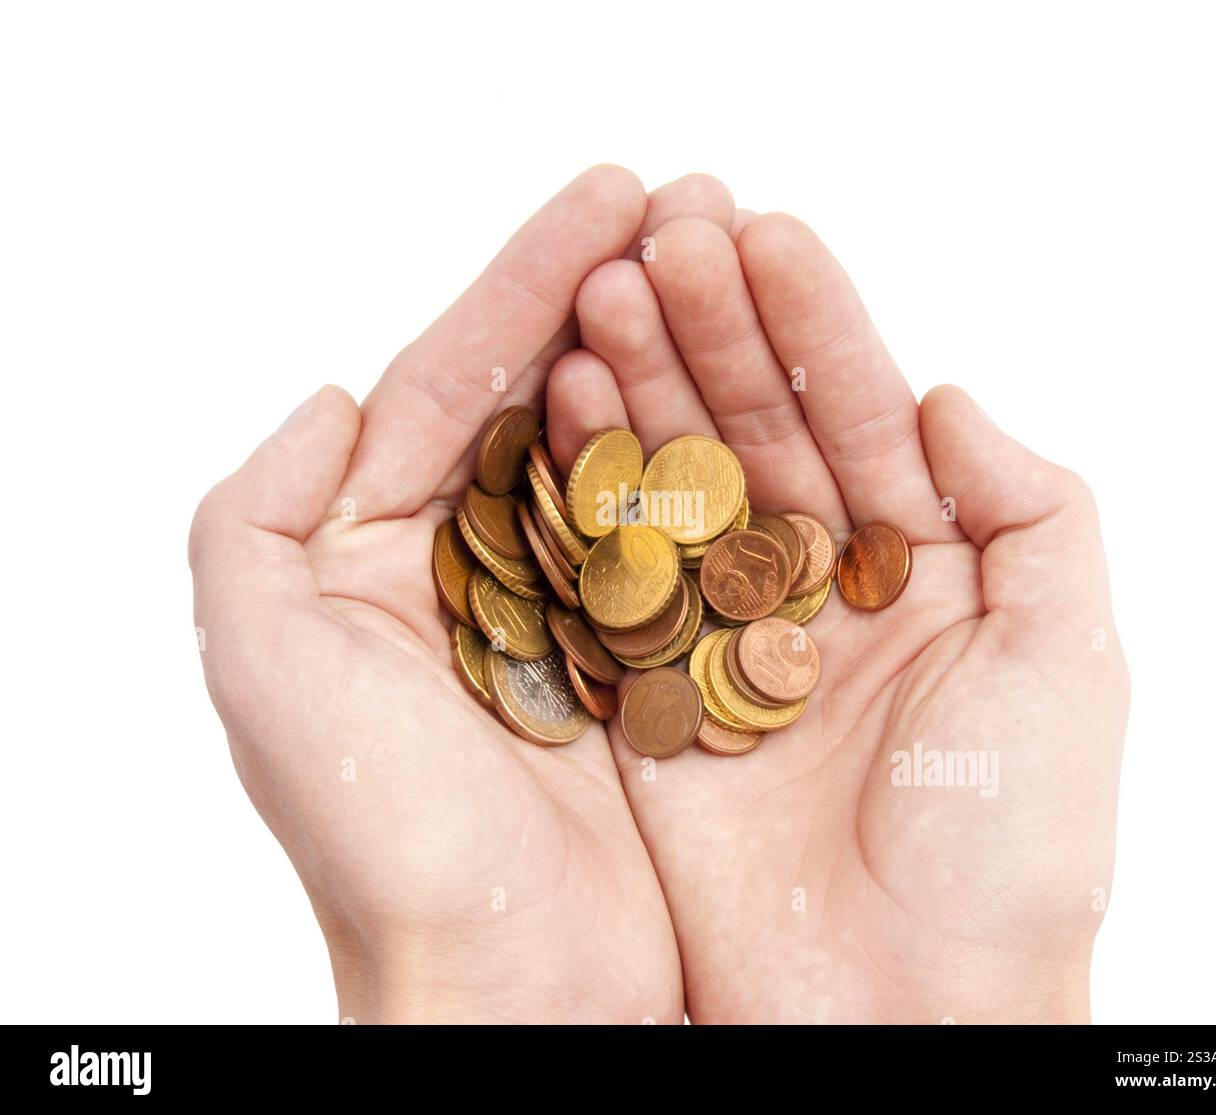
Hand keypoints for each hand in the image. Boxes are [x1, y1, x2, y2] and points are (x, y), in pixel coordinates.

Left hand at [189, 167, 736, 1022]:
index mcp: (369, 555)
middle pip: (538, 399)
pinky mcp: (641, 658)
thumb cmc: (385, 839)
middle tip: (689, 204)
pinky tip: (756, 394)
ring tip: (731, 266)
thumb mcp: (263, 663)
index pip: (443, 383)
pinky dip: (712, 464)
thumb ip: (253, 517)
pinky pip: (677, 537)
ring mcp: (561, 608)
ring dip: (669, 358)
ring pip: (616, 452)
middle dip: (608, 294)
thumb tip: (325, 400)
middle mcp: (466, 570)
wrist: (513, 986)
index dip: (520, 282)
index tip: (607, 200)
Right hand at [545, 212, 1129, 1022]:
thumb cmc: (1007, 849)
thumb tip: (949, 392)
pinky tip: (555, 405)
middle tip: (662, 235)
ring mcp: (723, 633)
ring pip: (675, 484)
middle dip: (710, 330)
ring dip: (637, 387)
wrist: (899, 1007)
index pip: (858, 412)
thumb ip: (1032, 513)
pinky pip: (612, 574)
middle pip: (753, 430)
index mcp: (917, 566)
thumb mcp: (1069, 661)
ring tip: (597, 297)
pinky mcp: (649, 691)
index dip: (815, 322)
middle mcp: (813, 585)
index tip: (764, 233)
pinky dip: (584, 490)